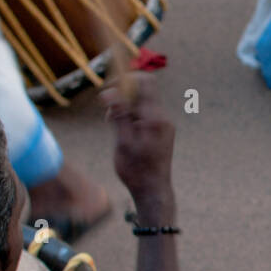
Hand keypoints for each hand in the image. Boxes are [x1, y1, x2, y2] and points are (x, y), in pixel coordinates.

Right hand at [105, 73, 175, 211]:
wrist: (153, 191)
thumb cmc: (137, 171)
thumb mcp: (123, 142)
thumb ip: (119, 115)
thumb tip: (109, 91)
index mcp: (155, 119)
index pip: (145, 83)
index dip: (126, 79)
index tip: (109, 89)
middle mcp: (162, 118)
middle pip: (143, 91)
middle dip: (122, 95)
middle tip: (108, 112)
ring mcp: (163, 124)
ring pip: (142, 103)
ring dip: (125, 108)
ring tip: (113, 125)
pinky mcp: (160, 131)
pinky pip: (144, 115)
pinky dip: (131, 117)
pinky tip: (122, 132)